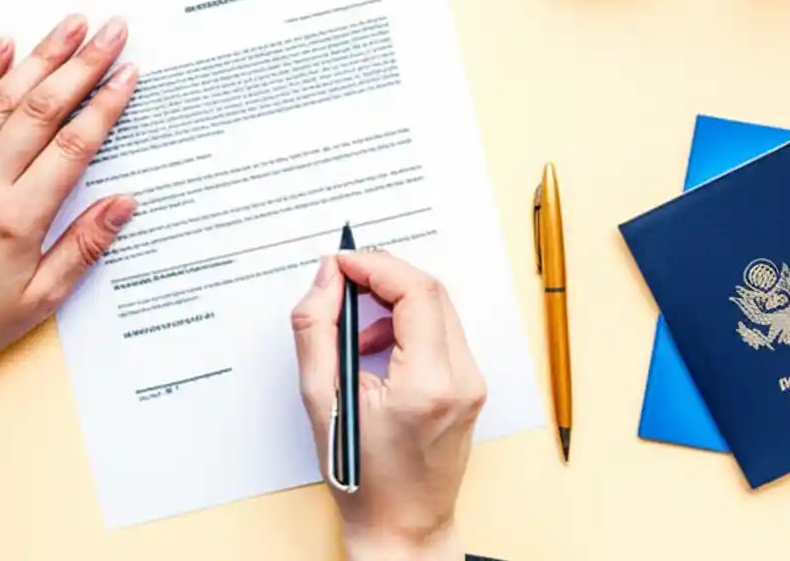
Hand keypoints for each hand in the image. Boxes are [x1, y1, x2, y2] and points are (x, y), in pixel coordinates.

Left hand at [0, 14, 138, 427]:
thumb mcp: (41, 299)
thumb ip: (85, 246)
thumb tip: (126, 202)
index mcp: (16, 219)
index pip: (72, 147)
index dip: (105, 105)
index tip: (130, 74)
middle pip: (41, 109)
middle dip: (82, 64)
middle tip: (112, 30)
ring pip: (1, 99)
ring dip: (38, 57)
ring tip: (69, 24)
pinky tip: (2, 47)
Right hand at [291, 253, 486, 559]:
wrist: (401, 526)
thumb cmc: (361, 476)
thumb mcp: (321, 400)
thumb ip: (317, 329)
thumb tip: (327, 278)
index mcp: (428, 384)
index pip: (415, 292)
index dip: (374, 266)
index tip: (340, 263)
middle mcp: (461, 379)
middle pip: (431, 293)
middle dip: (383, 277)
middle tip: (343, 282)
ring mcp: (472, 383)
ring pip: (438, 310)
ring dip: (394, 303)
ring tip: (355, 333)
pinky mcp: (471, 387)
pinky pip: (442, 334)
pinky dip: (407, 327)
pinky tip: (377, 351)